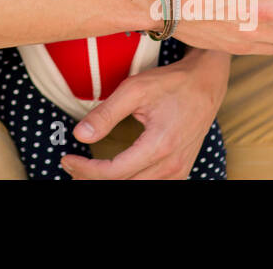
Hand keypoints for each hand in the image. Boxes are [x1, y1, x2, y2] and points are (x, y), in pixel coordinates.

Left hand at [60, 46, 227, 179]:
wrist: (205, 83)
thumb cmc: (171, 83)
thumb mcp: (134, 90)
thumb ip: (106, 114)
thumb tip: (80, 135)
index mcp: (159, 145)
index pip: (114, 172)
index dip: (86, 169)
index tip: (67, 158)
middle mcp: (172, 164)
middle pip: (124, 185)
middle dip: (93, 179)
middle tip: (71, 166)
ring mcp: (179, 170)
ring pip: (138, 189)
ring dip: (111, 183)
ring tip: (86, 172)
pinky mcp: (181, 169)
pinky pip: (153, 185)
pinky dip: (129, 182)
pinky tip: (114, 174)